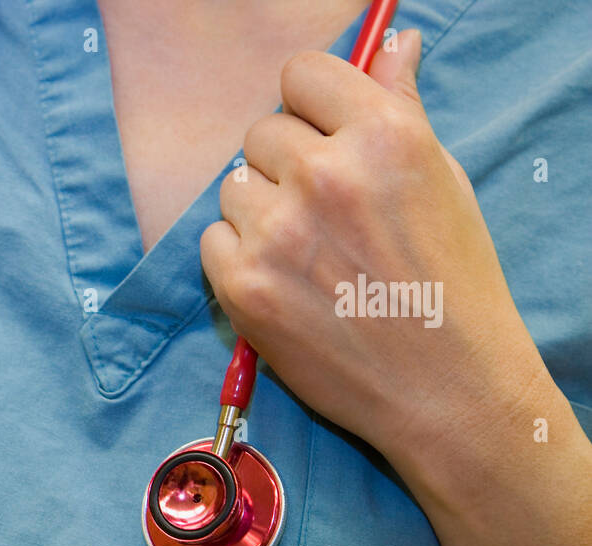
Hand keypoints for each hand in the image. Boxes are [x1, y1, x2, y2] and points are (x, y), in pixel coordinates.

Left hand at [200, 29, 548, 488]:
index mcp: (383, 134)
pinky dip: (237, 259)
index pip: (302, 74)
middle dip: (285, 166)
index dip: (309, 107)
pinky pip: (212, 241)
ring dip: (258, 213)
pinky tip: (283, 284)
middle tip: (323, 216)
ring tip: (307, 255)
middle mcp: (325, 174)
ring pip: (233, 187)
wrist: (443, 386)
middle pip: (261, 134)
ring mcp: (277, 231)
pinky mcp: (243, 284)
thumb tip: (391, 43)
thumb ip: (401, 105)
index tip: (321, 135)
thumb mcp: (440, 180)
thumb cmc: (450, 282)